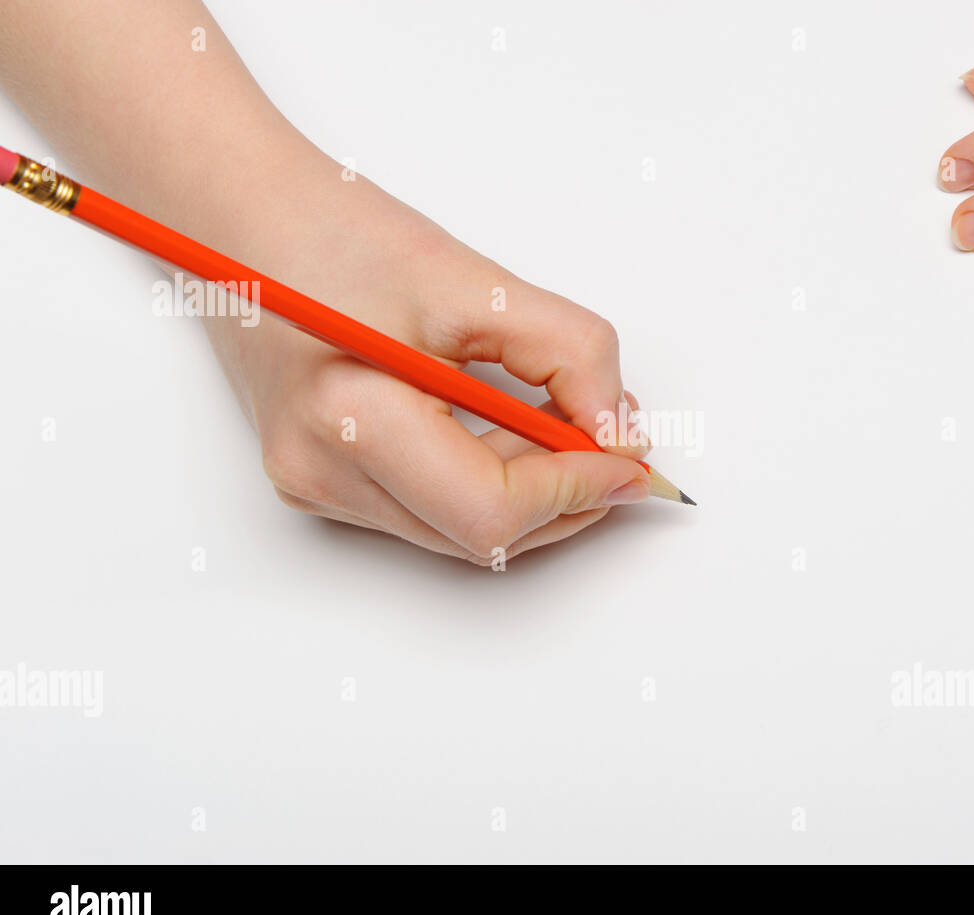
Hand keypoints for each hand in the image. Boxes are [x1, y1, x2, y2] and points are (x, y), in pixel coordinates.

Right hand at [203, 159, 650, 564]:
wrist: (242, 221)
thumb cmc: (341, 234)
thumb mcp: (477, 284)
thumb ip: (570, 354)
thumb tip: (621, 432)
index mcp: (348, 422)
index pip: (493, 511)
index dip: (577, 489)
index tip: (632, 459)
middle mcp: (320, 474)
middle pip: (482, 536)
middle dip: (565, 495)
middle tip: (616, 440)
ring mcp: (313, 487)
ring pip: (461, 534)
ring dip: (530, 491)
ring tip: (559, 420)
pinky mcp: (318, 483)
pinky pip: (430, 513)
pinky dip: (487, 483)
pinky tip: (503, 430)